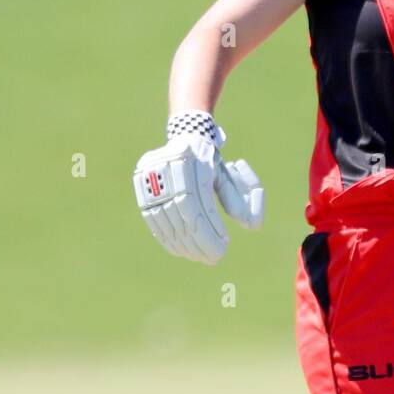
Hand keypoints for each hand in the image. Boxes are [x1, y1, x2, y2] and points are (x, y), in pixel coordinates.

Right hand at [132, 111, 263, 264]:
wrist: (185, 135)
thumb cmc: (211, 159)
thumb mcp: (226, 174)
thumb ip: (236, 198)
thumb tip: (251, 225)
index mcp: (189, 161)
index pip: (196, 206)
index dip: (208, 231)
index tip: (223, 247)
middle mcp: (166, 168)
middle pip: (180, 216)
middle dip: (198, 242)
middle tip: (213, 259)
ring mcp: (150, 177)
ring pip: (166, 220)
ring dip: (183, 244)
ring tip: (199, 257)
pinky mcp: (142, 187)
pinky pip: (153, 219)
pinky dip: (167, 238)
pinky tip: (180, 251)